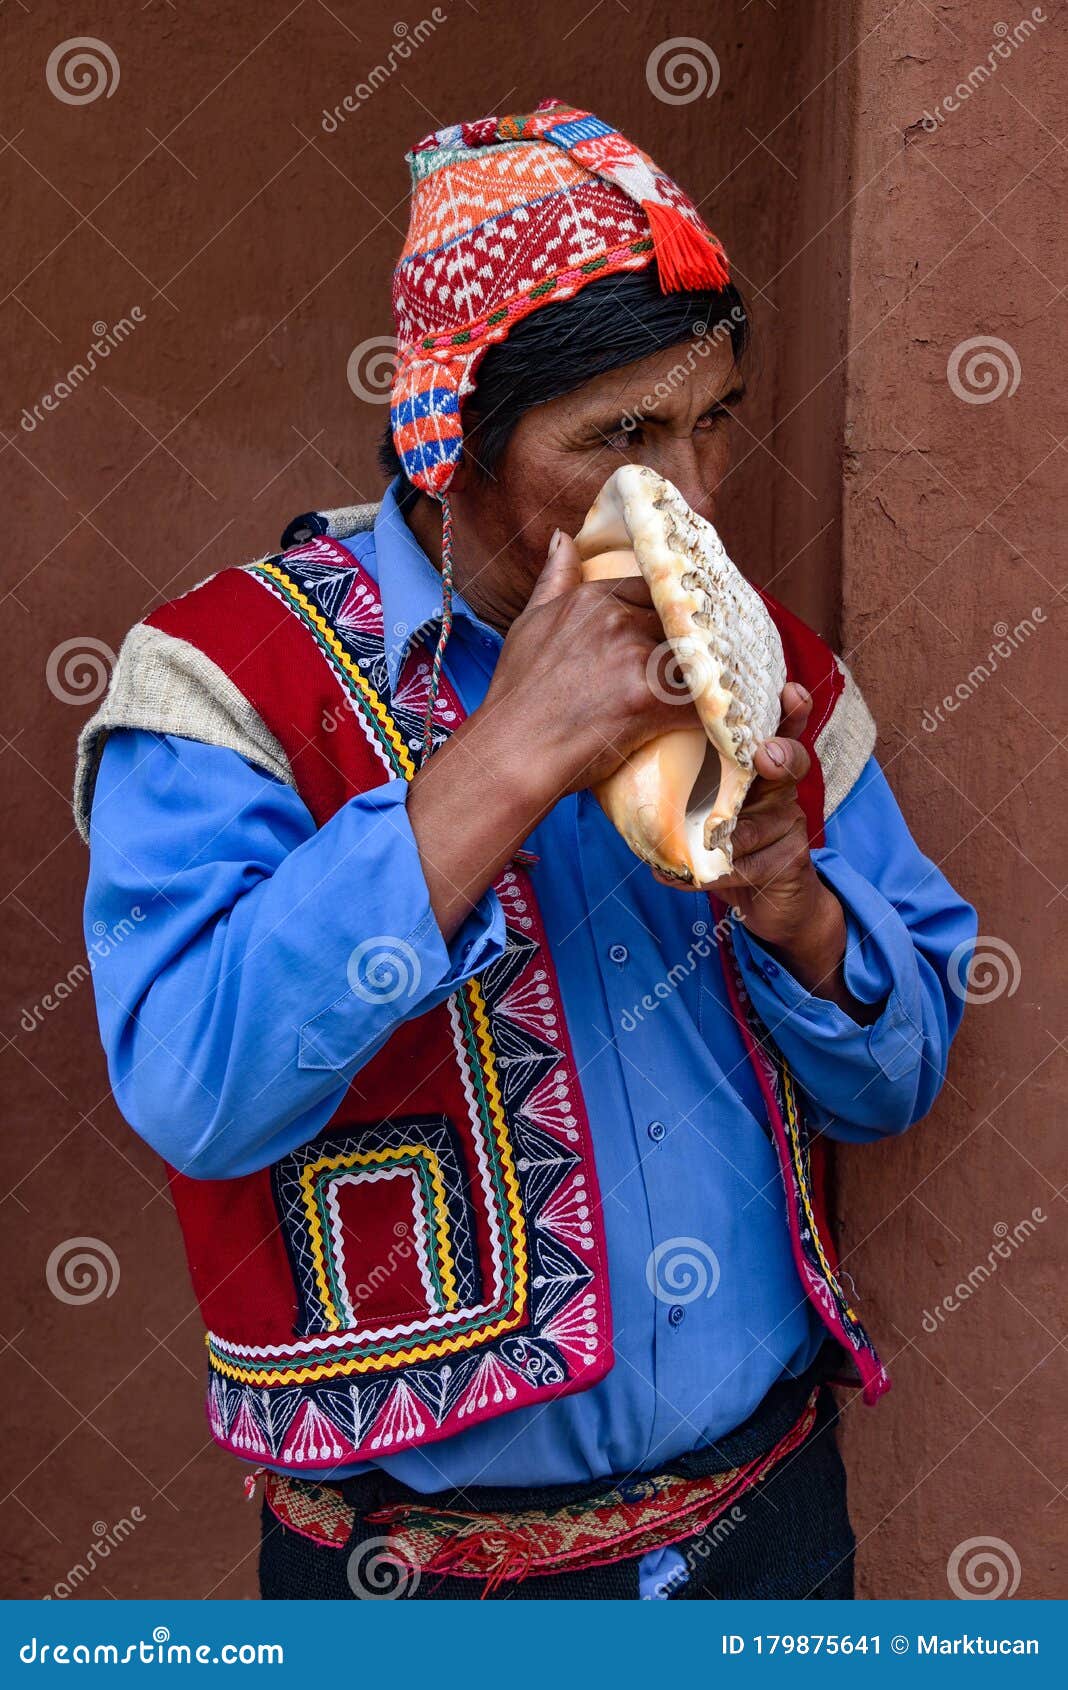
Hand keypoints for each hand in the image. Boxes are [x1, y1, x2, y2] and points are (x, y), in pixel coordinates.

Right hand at [406, 527, 697, 940]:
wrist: (511, 752)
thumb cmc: (516, 697)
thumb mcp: (528, 623)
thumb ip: (554, 579)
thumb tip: (564, 536)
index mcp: (594, 598)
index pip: (658, 588)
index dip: (681, 607)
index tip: (696, 623)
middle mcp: (616, 619)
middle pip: (685, 619)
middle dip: (708, 637)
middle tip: (735, 653)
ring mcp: (633, 657)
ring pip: (700, 656)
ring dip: (725, 671)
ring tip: (745, 686)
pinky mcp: (647, 699)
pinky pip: (701, 700)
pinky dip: (722, 712)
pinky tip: (736, 722)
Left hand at [708, 683, 859, 1010]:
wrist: (771, 902)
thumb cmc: (726, 840)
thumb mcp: (704, 803)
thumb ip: (681, 779)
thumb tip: (624, 757)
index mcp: (760, 764)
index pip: (777, 727)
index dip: (787, 709)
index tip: (790, 691)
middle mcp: (782, 788)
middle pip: (791, 761)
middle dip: (780, 754)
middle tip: (766, 755)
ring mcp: (790, 824)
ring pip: (757, 824)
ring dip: (722, 838)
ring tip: (693, 844)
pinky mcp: (790, 862)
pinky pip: (748, 866)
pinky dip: (713, 874)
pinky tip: (687, 877)